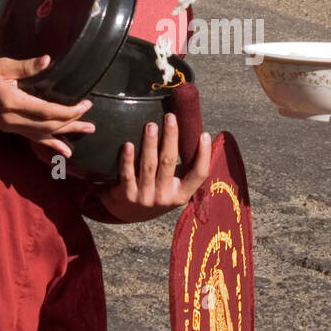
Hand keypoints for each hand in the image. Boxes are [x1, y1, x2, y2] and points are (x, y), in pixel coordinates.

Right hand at [0, 54, 95, 157]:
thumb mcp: (0, 66)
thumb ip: (25, 67)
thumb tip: (48, 61)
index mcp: (12, 102)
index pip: (47, 112)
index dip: (69, 112)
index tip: (85, 105)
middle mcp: (13, 120)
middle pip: (49, 127)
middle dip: (72, 124)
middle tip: (92, 122)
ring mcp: (10, 127)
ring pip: (43, 135)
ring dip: (65, 135)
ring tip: (84, 135)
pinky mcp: (9, 128)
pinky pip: (33, 138)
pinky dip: (49, 143)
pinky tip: (62, 149)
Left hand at [94, 114, 211, 221]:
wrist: (130, 213)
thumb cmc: (158, 192)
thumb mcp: (175, 187)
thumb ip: (185, 169)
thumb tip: (200, 137)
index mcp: (182, 194)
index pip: (198, 174)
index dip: (203, 155)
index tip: (204, 135)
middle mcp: (165, 197)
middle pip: (169, 163)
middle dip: (170, 138)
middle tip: (170, 118)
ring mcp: (145, 197)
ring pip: (149, 166)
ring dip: (150, 144)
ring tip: (151, 126)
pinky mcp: (127, 195)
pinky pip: (127, 174)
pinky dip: (127, 159)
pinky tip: (128, 145)